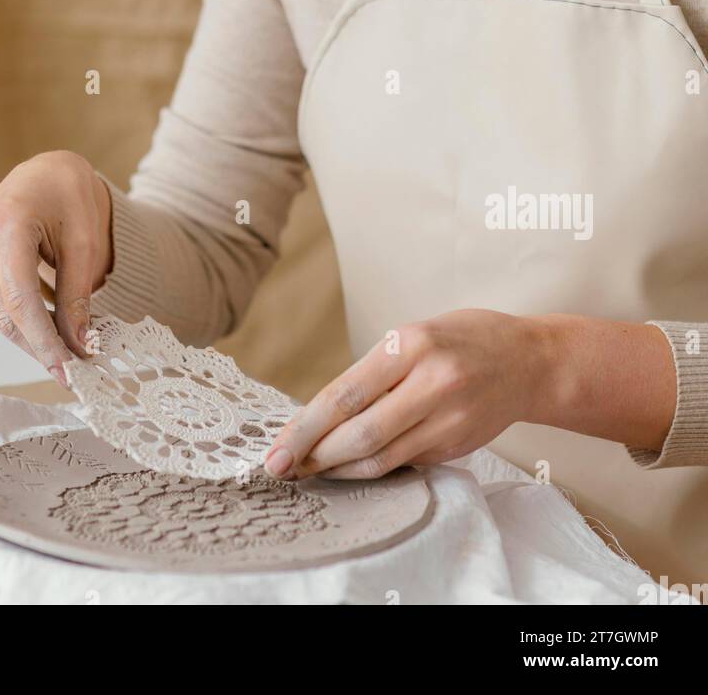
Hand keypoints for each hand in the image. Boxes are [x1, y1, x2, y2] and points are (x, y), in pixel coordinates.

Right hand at [0, 149, 112, 386]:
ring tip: (67, 339)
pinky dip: (20, 316)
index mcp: (7, 222)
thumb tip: (78, 345)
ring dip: (32, 333)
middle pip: (6, 312)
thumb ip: (77, 294)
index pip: (21, 298)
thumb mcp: (84, 241)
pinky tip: (45, 315)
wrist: (45, 174)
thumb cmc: (69, 197)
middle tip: (74, 371)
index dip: (43, 340)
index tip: (67, 371)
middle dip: (40, 345)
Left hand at [263, 309, 544, 479]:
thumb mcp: (412, 336)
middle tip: (282, 468)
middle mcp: (432, 383)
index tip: (277, 449)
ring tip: (309, 469)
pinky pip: (403, 464)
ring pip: (380, 458)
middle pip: (360, 434)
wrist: (528, 361)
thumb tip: (317, 417)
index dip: (306, 427)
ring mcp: (448, 419)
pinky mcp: (456, 446)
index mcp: (411, 344)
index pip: (345, 395)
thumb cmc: (461, 340)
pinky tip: (349, 466)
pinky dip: (370, 468)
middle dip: (314, 456)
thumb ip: (372, 372)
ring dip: (338, 468)